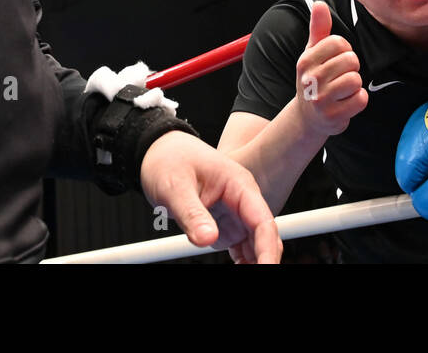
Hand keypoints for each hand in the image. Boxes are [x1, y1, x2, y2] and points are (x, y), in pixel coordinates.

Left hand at [140, 131, 281, 263]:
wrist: (159, 154)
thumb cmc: (170, 160)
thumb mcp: (175, 186)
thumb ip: (192, 213)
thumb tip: (207, 240)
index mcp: (239, 184)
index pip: (262, 220)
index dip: (267, 248)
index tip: (267, 267)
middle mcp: (242, 200)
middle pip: (264, 235)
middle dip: (265, 258)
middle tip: (255, 274)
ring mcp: (235, 214)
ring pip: (256, 244)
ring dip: (255, 261)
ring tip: (244, 272)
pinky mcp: (225, 225)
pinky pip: (242, 247)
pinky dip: (244, 261)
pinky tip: (240, 268)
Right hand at [293, 0, 367, 136]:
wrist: (308, 118)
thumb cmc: (314, 79)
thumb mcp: (312, 53)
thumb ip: (318, 28)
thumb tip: (319, 4)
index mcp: (306, 60)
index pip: (339, 43)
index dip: (344, 50)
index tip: (336, 60)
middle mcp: (311, 79)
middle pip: (351, 61)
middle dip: (351, 68)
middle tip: (340, 77)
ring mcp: (321, 100)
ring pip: (356, 80)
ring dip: (354, 85)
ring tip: (342, 90)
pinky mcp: (333, 116)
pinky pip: (360, 100)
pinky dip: (357, 101)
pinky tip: (345, 103)